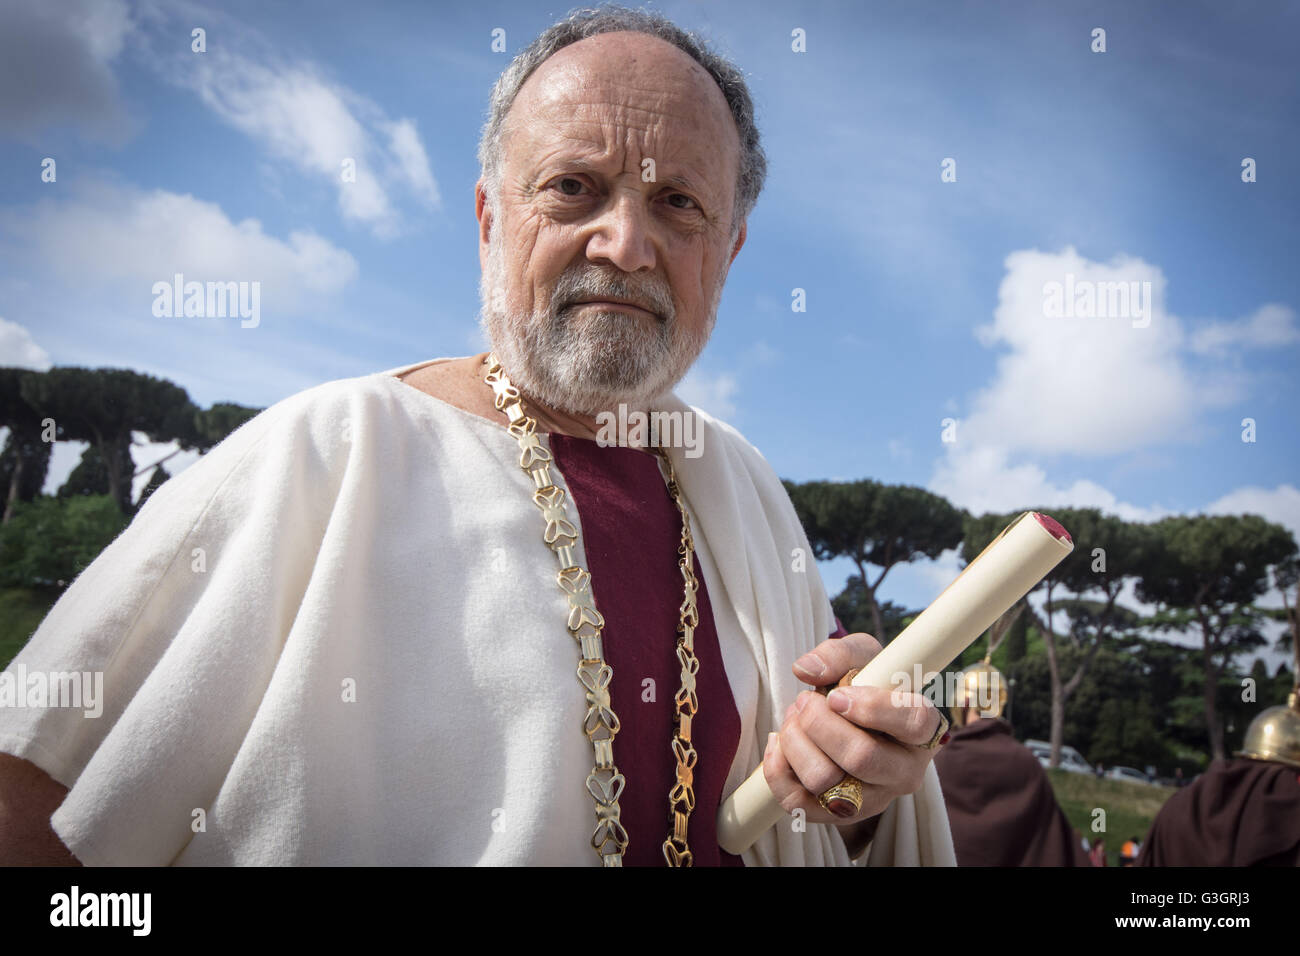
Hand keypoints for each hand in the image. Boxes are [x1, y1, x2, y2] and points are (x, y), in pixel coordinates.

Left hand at [762, 632, 945, 826]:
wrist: (852, 722)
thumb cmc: (865, 684)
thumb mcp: (861, 657)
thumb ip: (839, 654)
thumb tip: (806, 670)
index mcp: (924, 730)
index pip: (914, 722)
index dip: (871, 707)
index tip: (837, 695)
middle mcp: (905, 772)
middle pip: (861, 757)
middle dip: (818, 722)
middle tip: (805, 700)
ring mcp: (873, 799)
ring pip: (825, 780)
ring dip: (795, 741)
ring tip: (794, 719)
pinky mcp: (837, 815)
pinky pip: (798, 802)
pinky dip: (777, 769)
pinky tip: (778, 742)